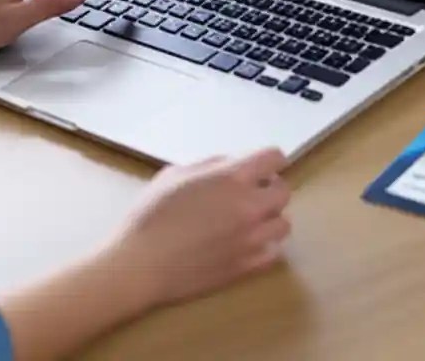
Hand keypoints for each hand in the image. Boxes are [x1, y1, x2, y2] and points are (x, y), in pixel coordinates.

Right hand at [99, 149, 292, 311]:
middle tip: (251, 195)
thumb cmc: (149, 216)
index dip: (269, 161)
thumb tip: (229, 166)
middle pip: (284, 191)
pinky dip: (264, 246)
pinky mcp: (248, 266)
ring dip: (269, 219)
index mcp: (232, 178)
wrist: (140, 265)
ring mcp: (252, 238)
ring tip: (249, 222)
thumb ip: (208, 166)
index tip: (261, 168)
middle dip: (269, 189)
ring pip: (283, 224)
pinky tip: (245, 244)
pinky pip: (274, 252)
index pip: (274, 158)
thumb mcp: (173, 175)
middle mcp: (249, 206)